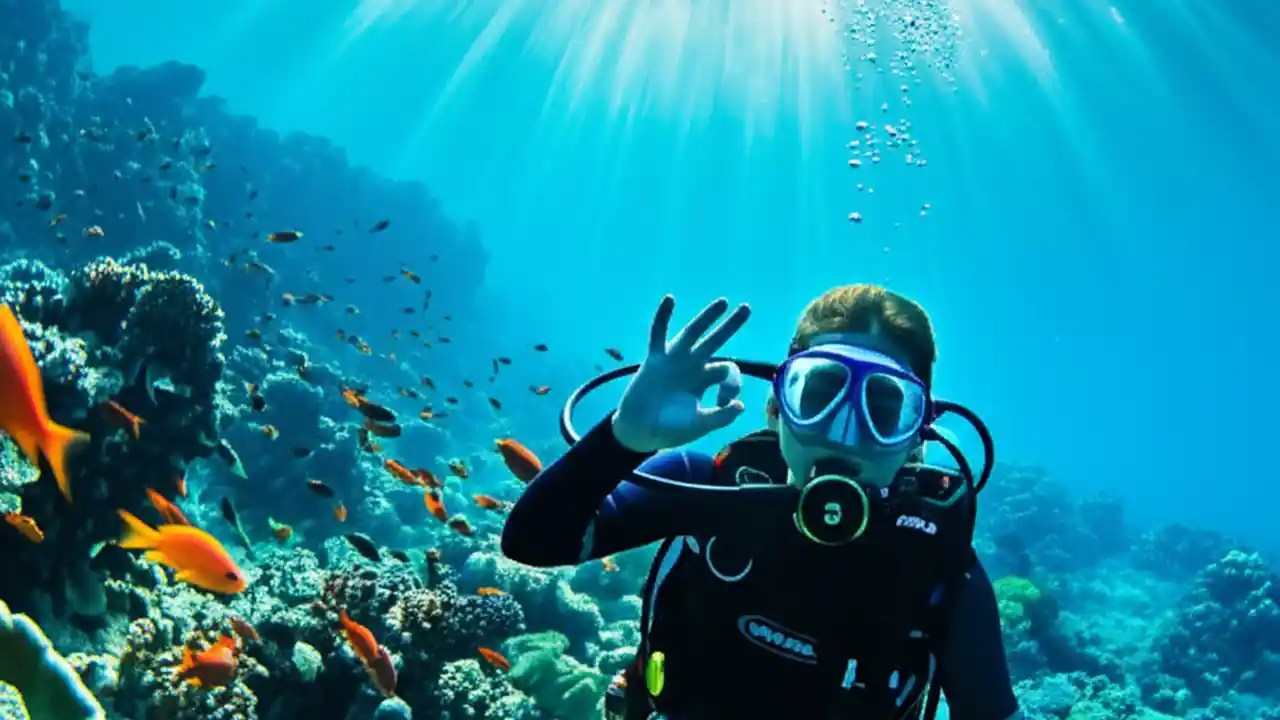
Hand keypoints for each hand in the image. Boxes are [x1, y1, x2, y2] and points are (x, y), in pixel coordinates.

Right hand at [611, 295, 750, 452]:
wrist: (640, 432)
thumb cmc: (670, 429)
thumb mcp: (699, 425)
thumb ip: (720, 417)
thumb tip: (741, 405)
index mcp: (705, 380)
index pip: (728, 370)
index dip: (733, 384)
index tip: (725, 404)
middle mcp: (692, 365)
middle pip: (716, 340)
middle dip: (731, 325)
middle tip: (747, 308)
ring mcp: (674, 360)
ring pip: (693, 332)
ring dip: (707, 317)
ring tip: (723, 302)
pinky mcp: (655, 359)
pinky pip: (658, 333)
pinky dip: (662, 317)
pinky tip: (670, 299)